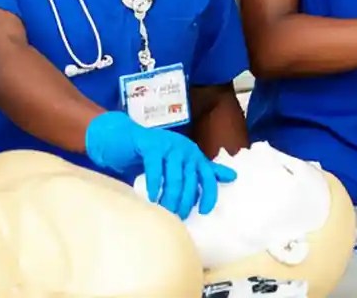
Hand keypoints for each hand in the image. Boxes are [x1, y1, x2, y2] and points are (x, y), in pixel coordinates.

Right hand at [84, 111, 235, 219]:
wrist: (122, 137)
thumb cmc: (153, 155)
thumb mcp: (181, 163)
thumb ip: (204, 170)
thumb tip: (233, 176)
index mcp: (194, 154)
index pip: (208, 176)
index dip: (208, 194)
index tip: (203, 211)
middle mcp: (184, 148)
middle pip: (189, 181)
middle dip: (183, 202)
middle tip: (177, 217)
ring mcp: (168, 145)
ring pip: (174, 178)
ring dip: (170, 198)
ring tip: (165, 212)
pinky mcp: (150, 145)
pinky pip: (156, 169)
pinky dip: (154, 186)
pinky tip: (151, 198)